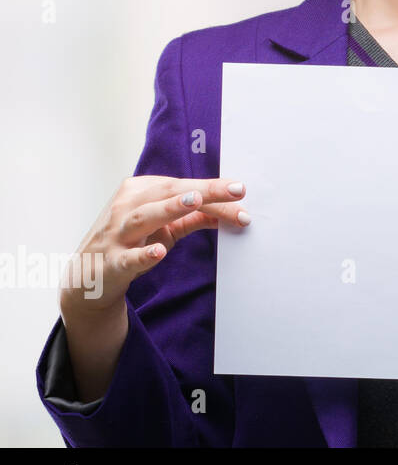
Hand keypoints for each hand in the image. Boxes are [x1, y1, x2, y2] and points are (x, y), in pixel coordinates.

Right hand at [59, 175, 250, 322]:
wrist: (88, 277)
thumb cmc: (132, 243)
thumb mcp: (166, 227)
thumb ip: (196, 217)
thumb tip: (233, 210)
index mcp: (140, 192)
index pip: (182, 186)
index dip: (213, 188)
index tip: (242, 191)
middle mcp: (127, 207)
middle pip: (167, 193)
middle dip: (203, 190)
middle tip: (236, 189)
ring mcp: (117, 234)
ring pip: (144, 217)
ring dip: (170, 208)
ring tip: (197, 201)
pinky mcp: (111, 263)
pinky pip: (127, 258)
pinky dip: (142, 254)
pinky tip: (159, 252)